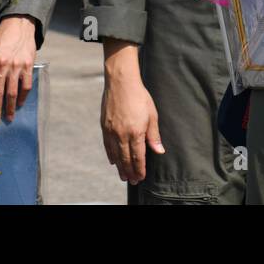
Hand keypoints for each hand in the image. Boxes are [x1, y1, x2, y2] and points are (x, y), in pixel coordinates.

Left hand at [0, 16, 37, 123]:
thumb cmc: (1, 39)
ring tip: (8, 117)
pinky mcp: (28, 65)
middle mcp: (2, 64)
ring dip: (9, 107)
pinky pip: (25, 85)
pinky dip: (23, 97)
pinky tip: (19, 104)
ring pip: (12, 92)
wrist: (19, 25)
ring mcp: (16, 65)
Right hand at [100, 41, 163, 183]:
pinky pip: (107, 145)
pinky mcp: (104, 125)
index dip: (140, 169)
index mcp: (136, 132)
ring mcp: (111, 130)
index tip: (141, 177)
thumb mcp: (152, 114)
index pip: (138, 157)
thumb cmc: (139, 96)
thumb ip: (154, 135)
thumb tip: (159, 151)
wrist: (121, 82)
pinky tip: (112, 160)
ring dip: (120, 166)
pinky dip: (110, 154)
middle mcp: (122, 134)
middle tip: (132, 181)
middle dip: (130, 172)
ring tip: (123, 175)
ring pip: (115, 154)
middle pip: (125, 158)